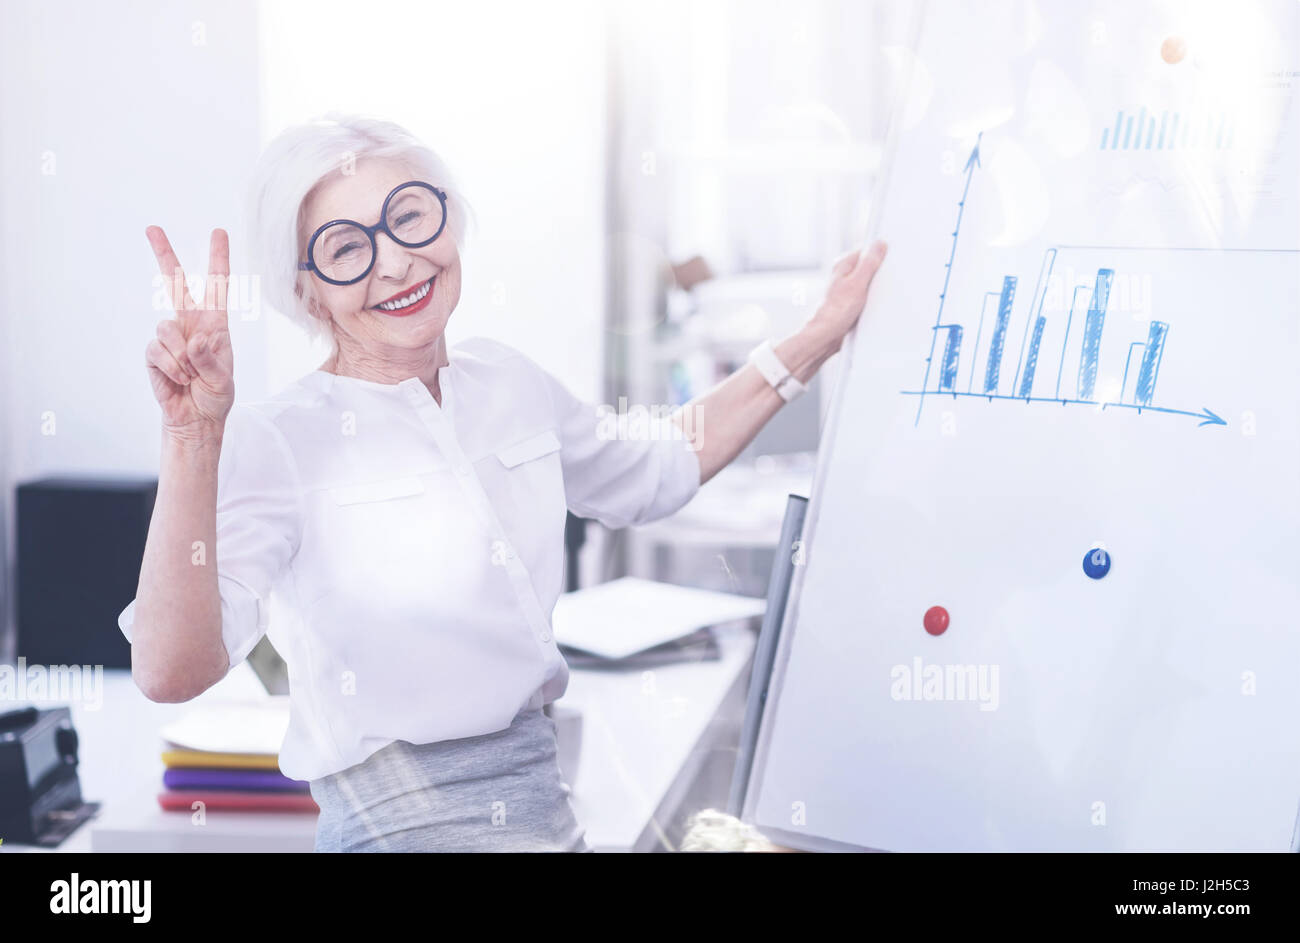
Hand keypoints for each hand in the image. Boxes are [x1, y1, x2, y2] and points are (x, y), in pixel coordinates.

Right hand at [144, 227, 234, 440]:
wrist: (195, 419)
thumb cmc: (215, 396)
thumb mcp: (223, 380)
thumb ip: (211, 360)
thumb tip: (195, 340)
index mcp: (215, 325)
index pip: (217, 287)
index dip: (218, 259)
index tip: (219, 233)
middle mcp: (191, 325)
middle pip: (174, 284)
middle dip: (163, 255)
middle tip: (152, 228)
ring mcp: (170, 337)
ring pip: (167, 329)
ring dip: (182, 358)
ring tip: (191, 375)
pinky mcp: (153, 353)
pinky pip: (158, 351)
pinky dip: (171, 368)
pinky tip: (179, 380)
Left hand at [808, 240, 887, 349]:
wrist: (826, 335)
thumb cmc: (836, 311)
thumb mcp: (857, 283)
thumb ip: (869, 263)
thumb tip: (879, 244)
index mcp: (844, 264)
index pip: (867, 249)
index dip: (881, 252)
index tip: (892, 258)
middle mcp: (844, 274)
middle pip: (869, 265)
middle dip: (880, 271)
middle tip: (886, 279)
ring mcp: (847, 287)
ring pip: (869, 280)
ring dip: (877, 287)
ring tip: (878, 295)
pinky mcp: (850, 300)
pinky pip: (867, 293)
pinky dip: (873, 297)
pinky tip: (874, 304)